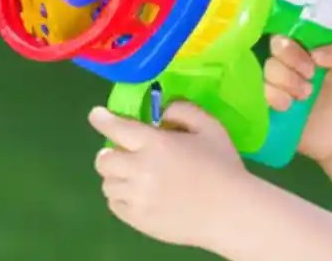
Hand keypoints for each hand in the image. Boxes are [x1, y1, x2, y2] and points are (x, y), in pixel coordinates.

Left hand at [89, 102, 249, 250]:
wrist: (234, 214)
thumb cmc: (223, 168)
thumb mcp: (210, 128)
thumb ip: (184, 110)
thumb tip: (162, 110)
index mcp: (155, 144)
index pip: (115, 127)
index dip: (102, 119)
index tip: (97, 115)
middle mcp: (140, 169)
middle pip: (103, 159)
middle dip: (111, 154)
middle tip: (125, 155)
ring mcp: (138, 198)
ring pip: (107, 184)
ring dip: (116, 177)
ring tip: (134, 177)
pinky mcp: (139, 220)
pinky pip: (114, 205)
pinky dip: (121, 198)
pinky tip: (139, 196)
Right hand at [263, 36, 331, 163]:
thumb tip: (314, 53)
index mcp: (309, 48)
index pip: (292, 31)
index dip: (297, 40)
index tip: (312, 57)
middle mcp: (290, 62)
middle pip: (275, 46)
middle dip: (291, 60)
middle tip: (310, 76)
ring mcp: (278, 82)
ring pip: (268, 69)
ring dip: (286, 81)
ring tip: (304, 96)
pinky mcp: (268, 102)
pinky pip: (259, 91)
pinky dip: (273, 96)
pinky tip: (288, 107)